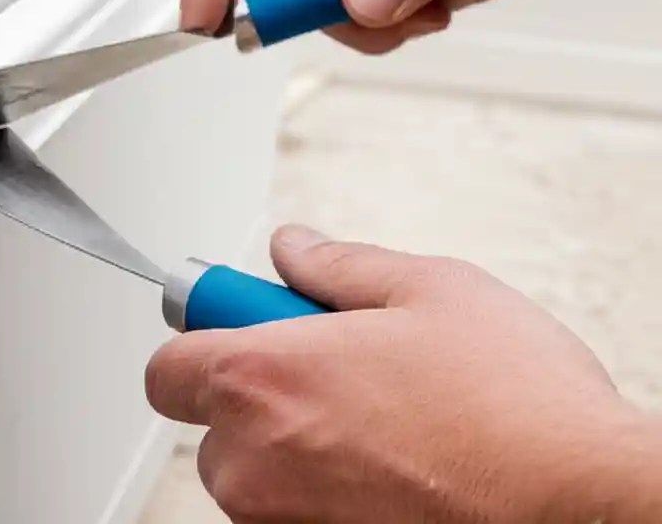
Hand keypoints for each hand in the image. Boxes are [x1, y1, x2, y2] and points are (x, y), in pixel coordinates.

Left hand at [145, 225, 661, 521]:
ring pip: (256, 480)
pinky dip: (326, 497)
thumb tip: (293, 248)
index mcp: (263, 378)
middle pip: (214, 426)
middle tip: (339, 376)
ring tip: (386, 426)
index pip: (165, 369)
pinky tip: (396, 471)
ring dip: (296, 452)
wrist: (580, 505)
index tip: (237, 331)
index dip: (201, 344)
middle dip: (263, 398)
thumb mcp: (431, 290)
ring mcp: (281, 522)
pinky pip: (293, 517)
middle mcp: (254, 462)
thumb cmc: (516, 408)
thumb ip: (339, 266)